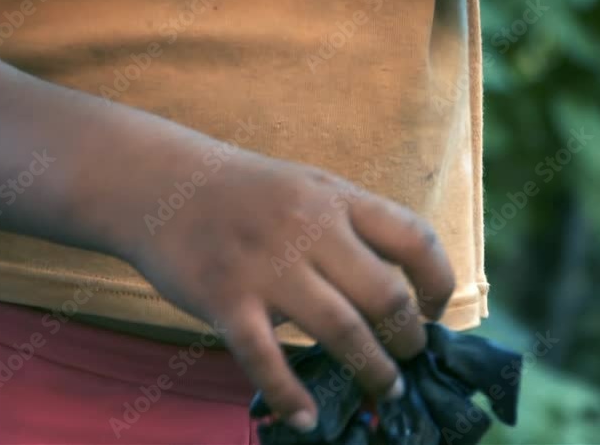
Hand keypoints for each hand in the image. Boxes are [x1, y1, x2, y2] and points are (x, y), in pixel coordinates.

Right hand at [123, 151, 454, 431]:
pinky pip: (267, 359)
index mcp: (338, 199)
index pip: (415, 239)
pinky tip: (307, 416)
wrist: (160, 183)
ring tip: (386, 388)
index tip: (435, 311)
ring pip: (342, 331)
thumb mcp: (310, 189)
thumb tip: (402, 285)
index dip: (438, 282)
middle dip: (409, 338)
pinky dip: (291, 396)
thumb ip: (353, 228)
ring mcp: (267, 266)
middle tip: (411, 357)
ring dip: (373, 370)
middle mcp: (310, 229)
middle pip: (385, 296)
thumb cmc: (245, 192)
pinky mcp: (226, 300)